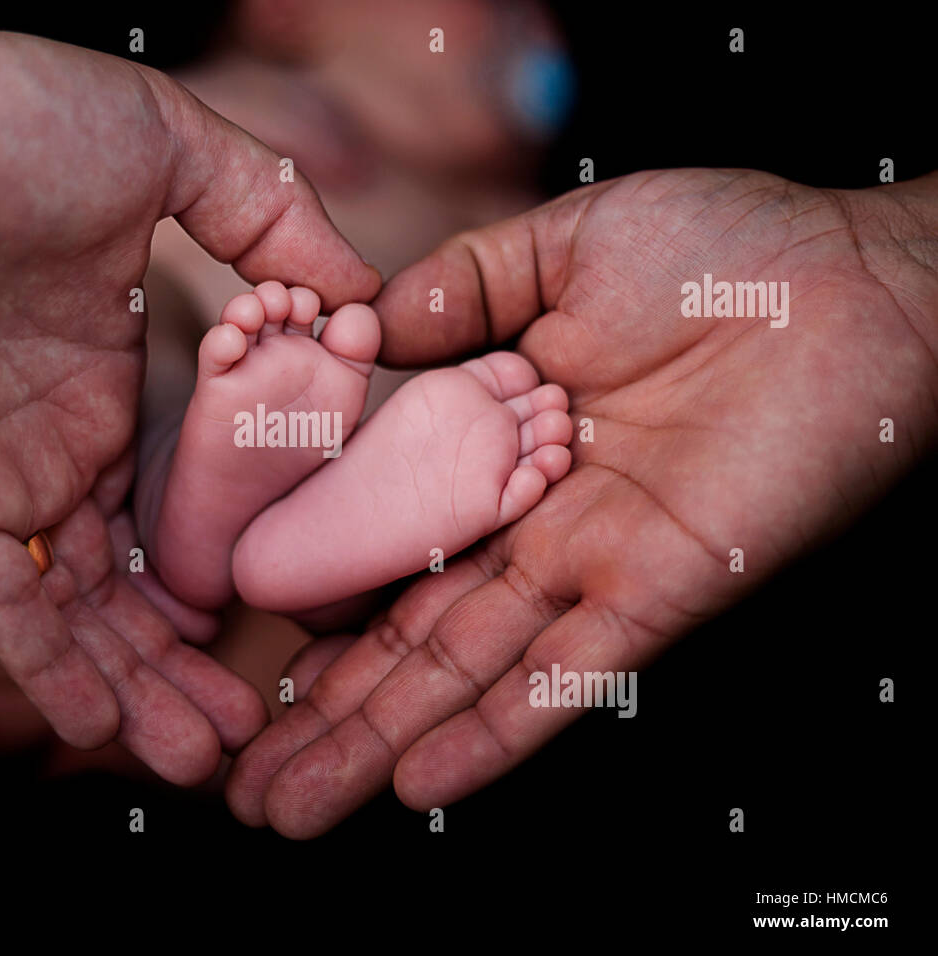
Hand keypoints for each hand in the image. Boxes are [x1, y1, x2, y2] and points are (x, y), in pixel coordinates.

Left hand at [0, 0, 377, 782]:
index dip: (231, 563)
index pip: (179, 500)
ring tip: (202, 755)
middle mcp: (60, 444)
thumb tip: (360, 285)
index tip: (289, 609)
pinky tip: (102, 728)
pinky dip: (49, 672)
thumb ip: (271, 213)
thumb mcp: (168, 146)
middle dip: (188, 658)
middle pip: (133, 580)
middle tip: (250, 725)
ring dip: (137, 688)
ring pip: (77, 615)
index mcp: (113, 379)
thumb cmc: (3, 118)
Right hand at [227, 167, 937, 833]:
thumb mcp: (559, 247)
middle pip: (415, 636)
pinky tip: (418, 787)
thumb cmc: (722, 246)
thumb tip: (358, 327)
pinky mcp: (664, 590)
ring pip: (470, 671)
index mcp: (507, 450)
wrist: (854, 275)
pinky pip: (571, 677)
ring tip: (292, 806)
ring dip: (381, 742)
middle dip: (330, 713)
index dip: (321, 595)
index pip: (394, 542)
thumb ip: (457, 290)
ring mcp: (597, 563)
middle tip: (248, 783)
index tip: (248, 646)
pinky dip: (496, 733)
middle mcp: (540, 524)